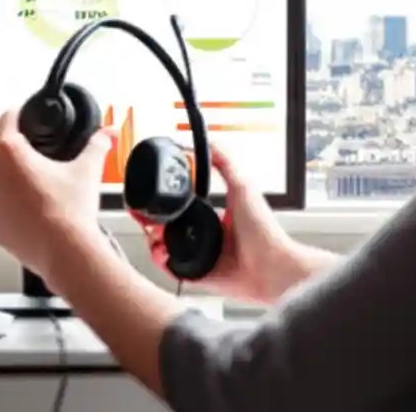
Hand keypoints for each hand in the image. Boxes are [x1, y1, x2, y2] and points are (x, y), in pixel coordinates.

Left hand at [0, 107, 116, 283]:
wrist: (65, 252)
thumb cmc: (71, 212)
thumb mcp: (87, 170)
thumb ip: (96, 146)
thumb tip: (106, 134)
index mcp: (9, 153)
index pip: (8, 120)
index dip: (18, 114)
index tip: (23, 113)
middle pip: (2, 153)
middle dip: (19, 153)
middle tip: (41, 159)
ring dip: (14, 181)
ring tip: (41, 189)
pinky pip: (0, 209)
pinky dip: (13, 207)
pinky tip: (35, 212)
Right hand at [140, 144, 324, 303]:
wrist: (269, 265)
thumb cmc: (262, 229)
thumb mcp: (242, 184)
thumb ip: (224, 161)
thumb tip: (202, 142)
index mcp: (211, 216)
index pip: (178, 207)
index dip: (162, 201)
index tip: (152, 196)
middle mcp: (202, 235)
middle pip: (164, 225)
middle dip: (150, 220)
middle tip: (145, 216)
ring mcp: (198, 255)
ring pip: (161, 246)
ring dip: (152, 239)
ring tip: (155, 233)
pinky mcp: (195, 274)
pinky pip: (169, 267)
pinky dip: (160, 259)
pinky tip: (162, 250)